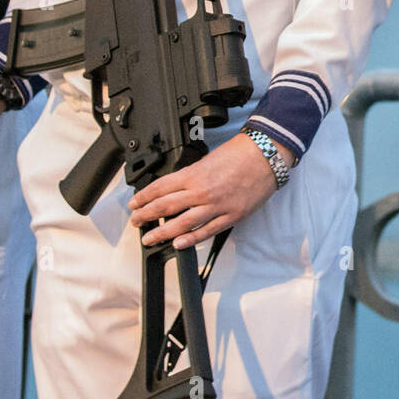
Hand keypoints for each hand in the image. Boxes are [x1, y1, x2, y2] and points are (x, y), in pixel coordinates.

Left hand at [128, 133, 295, 248]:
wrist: (265, 155)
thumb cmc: (238, 154)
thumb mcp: (207, 160)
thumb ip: (191, 176)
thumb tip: (174, 189)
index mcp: (193, 174)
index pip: (160, 188)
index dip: (143, 197)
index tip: (134, 204)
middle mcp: (201, 191)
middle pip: (165, 207)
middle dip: (146, 216)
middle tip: (135, 222)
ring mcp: (216, 206)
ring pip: (182, 223)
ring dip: (162, 232)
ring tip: (150, 238)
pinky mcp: (231, 216)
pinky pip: (207, 231)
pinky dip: (191, 240)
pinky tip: (178, 244)